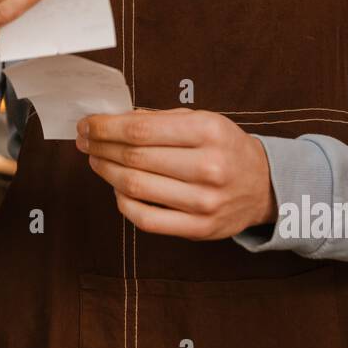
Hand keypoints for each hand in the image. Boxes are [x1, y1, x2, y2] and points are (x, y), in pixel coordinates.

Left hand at [76, 108, 275, 239]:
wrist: (263, 186)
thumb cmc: (225, 147)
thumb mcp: (202, 120)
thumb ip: (159, 119)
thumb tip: (111, 118)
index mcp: (209, 132)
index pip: (141, 129)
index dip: (106, 127)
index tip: (87, 124)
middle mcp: (208, 167)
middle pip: (134, 158)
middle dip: (100, 147)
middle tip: (85, 140)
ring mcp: (204, 202)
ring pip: (135, 187)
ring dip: (106, 171)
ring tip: (96, 159)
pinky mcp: (198, 229)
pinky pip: (145, 218)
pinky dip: (122, 202)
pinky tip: (117, 187)